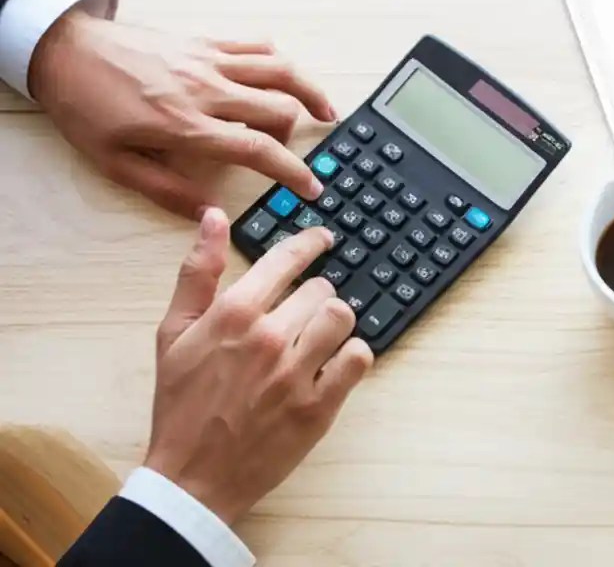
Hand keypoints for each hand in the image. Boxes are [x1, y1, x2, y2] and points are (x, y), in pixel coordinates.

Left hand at [28, 9, 336, 217]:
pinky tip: (285, 76)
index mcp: (187, 124)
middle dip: (298, 137)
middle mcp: (207, 89)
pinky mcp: (204, 41)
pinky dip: (280, 62)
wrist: (63, 49)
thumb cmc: (86, 106)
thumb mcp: (115, 163)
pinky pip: (257, 45)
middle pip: (279, 108)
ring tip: (325, 110)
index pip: (259, 149)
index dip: (293, 171)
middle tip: (294, 155)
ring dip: (309, 91)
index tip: (312, 188)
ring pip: (280, 70)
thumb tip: (209, 212)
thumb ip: (167, 190)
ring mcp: (209, 60)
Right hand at [142, 209, 372, 523]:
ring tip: (320, 336)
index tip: (323, 239)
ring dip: (335, 323)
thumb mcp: (174, 333)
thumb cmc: (181, 404)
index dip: (310, 243)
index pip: (287, 259)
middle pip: (321, 289)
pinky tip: (336, 362)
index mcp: (233, 314)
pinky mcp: (320, 405)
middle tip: (303, 314)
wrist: (192, 476)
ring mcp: (297, 372)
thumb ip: (196, 272)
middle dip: (314, 296)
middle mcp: (269, 337)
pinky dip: (353, 355)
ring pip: (343, 318)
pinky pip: (359, 358)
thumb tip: (213, 217)